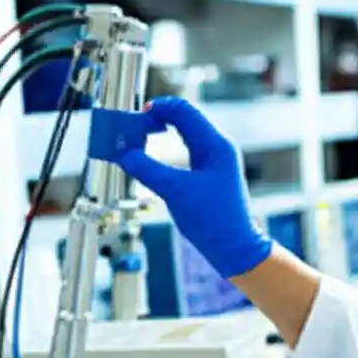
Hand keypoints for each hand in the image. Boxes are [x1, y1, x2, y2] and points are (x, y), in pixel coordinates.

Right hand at [117, 97, 272, 278]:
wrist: (235, 249)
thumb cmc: (214, 221)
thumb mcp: (175, 192)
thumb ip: (147, 169)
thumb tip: (123, 153)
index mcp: (216, 145)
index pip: (185, 112)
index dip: (160, 108)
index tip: (137, 115)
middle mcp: (217, 148)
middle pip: (185, 119)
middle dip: (158, 119)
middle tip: (133, 127)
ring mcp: (214, 161)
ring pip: (184, 134)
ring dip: (161, 133)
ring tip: (138, 137)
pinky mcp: (208, 175)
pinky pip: (185, 151)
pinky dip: (166, 149)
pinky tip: (153, 156)